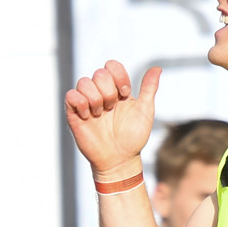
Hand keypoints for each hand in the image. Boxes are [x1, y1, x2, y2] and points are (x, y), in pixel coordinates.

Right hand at [65, 61, 159, 180]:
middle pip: (99, 73)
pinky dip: (80, 103)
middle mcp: (100, 93)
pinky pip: (70, 95)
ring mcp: (86, 103)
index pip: (112, 66)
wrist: (120, 160)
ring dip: (95, 98)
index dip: (119, 76)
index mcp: (117, 89)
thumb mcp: (145, 111)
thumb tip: (157, 68)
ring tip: (100, 114)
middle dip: (108, 91)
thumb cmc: (133, 138)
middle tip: (112, 109)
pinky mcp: (74, 114)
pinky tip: (88, 116)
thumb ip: (149, 88)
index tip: (125, 94)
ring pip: (83, 81)